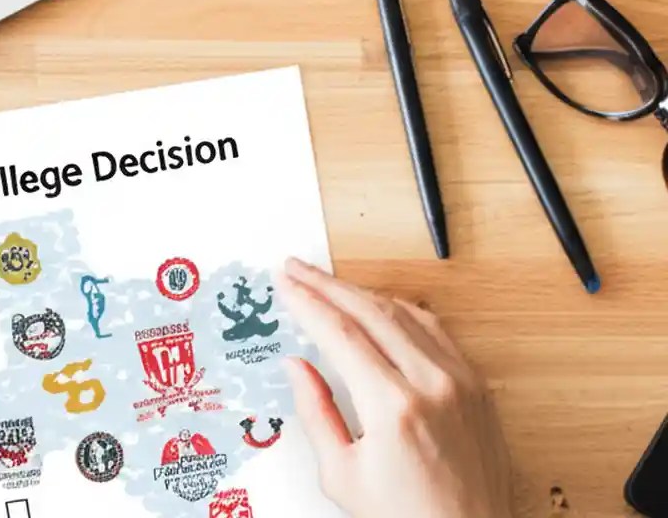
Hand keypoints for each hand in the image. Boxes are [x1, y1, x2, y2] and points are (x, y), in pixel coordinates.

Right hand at [279, 258, 512, 517]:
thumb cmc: (409, 517)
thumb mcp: (342, 475)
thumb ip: (317, 413)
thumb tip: (298, 367)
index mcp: (394, 407)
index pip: (339, 334)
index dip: (306, 303)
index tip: (285, 284)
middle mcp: (432, 384)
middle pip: (369, 311)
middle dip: (327, 285)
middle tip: (297, 269)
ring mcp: (460, 381)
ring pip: (404, 313)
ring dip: (362, 292)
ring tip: (330, 282)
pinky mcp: (477, 385)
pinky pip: (435, 330)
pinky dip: (401, 310)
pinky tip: (379, 305)